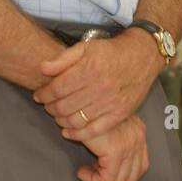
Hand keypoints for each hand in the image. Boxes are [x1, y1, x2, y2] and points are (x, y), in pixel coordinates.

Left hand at [34, 30, 161, 142]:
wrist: (142, 56)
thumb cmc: (111, 51)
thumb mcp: (86, 46)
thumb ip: (63, 58)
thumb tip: (43, 69)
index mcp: (89, 70)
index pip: (57, 88)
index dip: (44, 94)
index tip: (39, 95)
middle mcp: (99, 88)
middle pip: (64, 106)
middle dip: (50, 108)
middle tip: (47, 106)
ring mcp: (110, 103)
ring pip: (76, 120)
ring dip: (61, 121)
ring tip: (57, 116)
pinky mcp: (119, 114)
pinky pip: (94, 130)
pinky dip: (78, 134)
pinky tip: (68, 132)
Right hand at [76, 114, 148, 180]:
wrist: (79, 100)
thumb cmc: (86, 110)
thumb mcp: (105, 123)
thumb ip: (112, 138)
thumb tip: (105, 164)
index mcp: (138, 130)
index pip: (141, 165)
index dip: (124, 176)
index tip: (104, 174)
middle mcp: (138, 137)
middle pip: (134, 175)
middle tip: (95, 178)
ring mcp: (129, 144)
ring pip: (120, 180)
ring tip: (85, 172)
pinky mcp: (116, 150)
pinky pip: (107, 178)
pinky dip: (93, 180)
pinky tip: (81, 172)